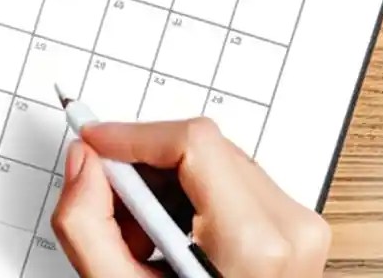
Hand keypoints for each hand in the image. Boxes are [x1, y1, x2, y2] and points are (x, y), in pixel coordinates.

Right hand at [52, 118, 329, 277]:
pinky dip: (191, 201)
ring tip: (143, 241)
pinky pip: (234, 183)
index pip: (193, 142)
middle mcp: (288, 228)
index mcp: (253, 245)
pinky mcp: (296, 227)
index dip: (133, 136)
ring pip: (215, 161)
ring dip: (164, 188)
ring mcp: (298, 226)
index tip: (96, 144)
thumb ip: (89, 227)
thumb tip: (84, 166)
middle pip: (201, 148)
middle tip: (112, 209)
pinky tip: (172, 241)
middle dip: (143, 170)